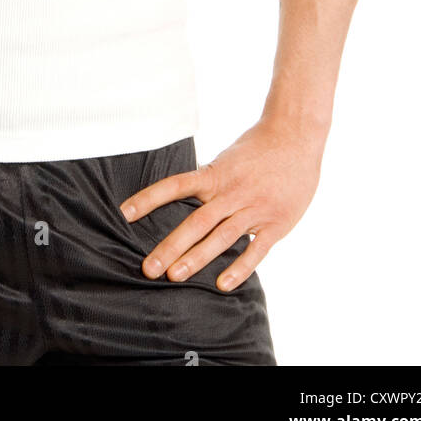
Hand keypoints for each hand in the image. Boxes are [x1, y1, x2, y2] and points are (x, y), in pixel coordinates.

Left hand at [118, 116, 325, 290]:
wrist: (296, 135)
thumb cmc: (258, 147)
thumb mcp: (226, 159)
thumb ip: (208, 181)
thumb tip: (182, 196)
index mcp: (215, 174)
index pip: (175, 186)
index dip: (149, 199)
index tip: (125, 214)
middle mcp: (231, 192)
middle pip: (195, 222)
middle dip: (170, 246)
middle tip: (148, 268)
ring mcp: (254, 208)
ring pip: (221, 237)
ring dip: (197, 258)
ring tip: (175, 277)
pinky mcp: (276, 223)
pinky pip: (255, 250)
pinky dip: (239, 268)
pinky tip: (222, 284)